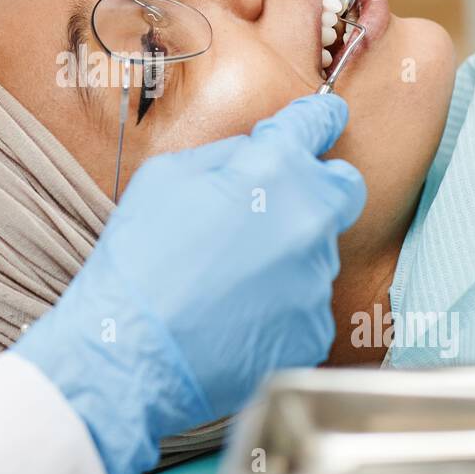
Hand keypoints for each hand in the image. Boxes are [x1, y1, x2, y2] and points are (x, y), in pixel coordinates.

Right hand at [10, 93, 364, 473]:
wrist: (131, 354)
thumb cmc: (138, 260)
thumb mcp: (164, 177)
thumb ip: (225, 154)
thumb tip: (257, 151)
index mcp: (273, 171)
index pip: (316, 125)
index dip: (318, 119)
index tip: (323, 119)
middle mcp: (309, 221)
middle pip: (343, 190)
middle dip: (318, 188)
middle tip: (274, 205)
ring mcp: (316, 280)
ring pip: (317, 252)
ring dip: (286, 255)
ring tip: (227, 280)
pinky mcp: (314, 330)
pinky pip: (306, 304)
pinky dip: (279, 305)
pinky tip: (234, 316)